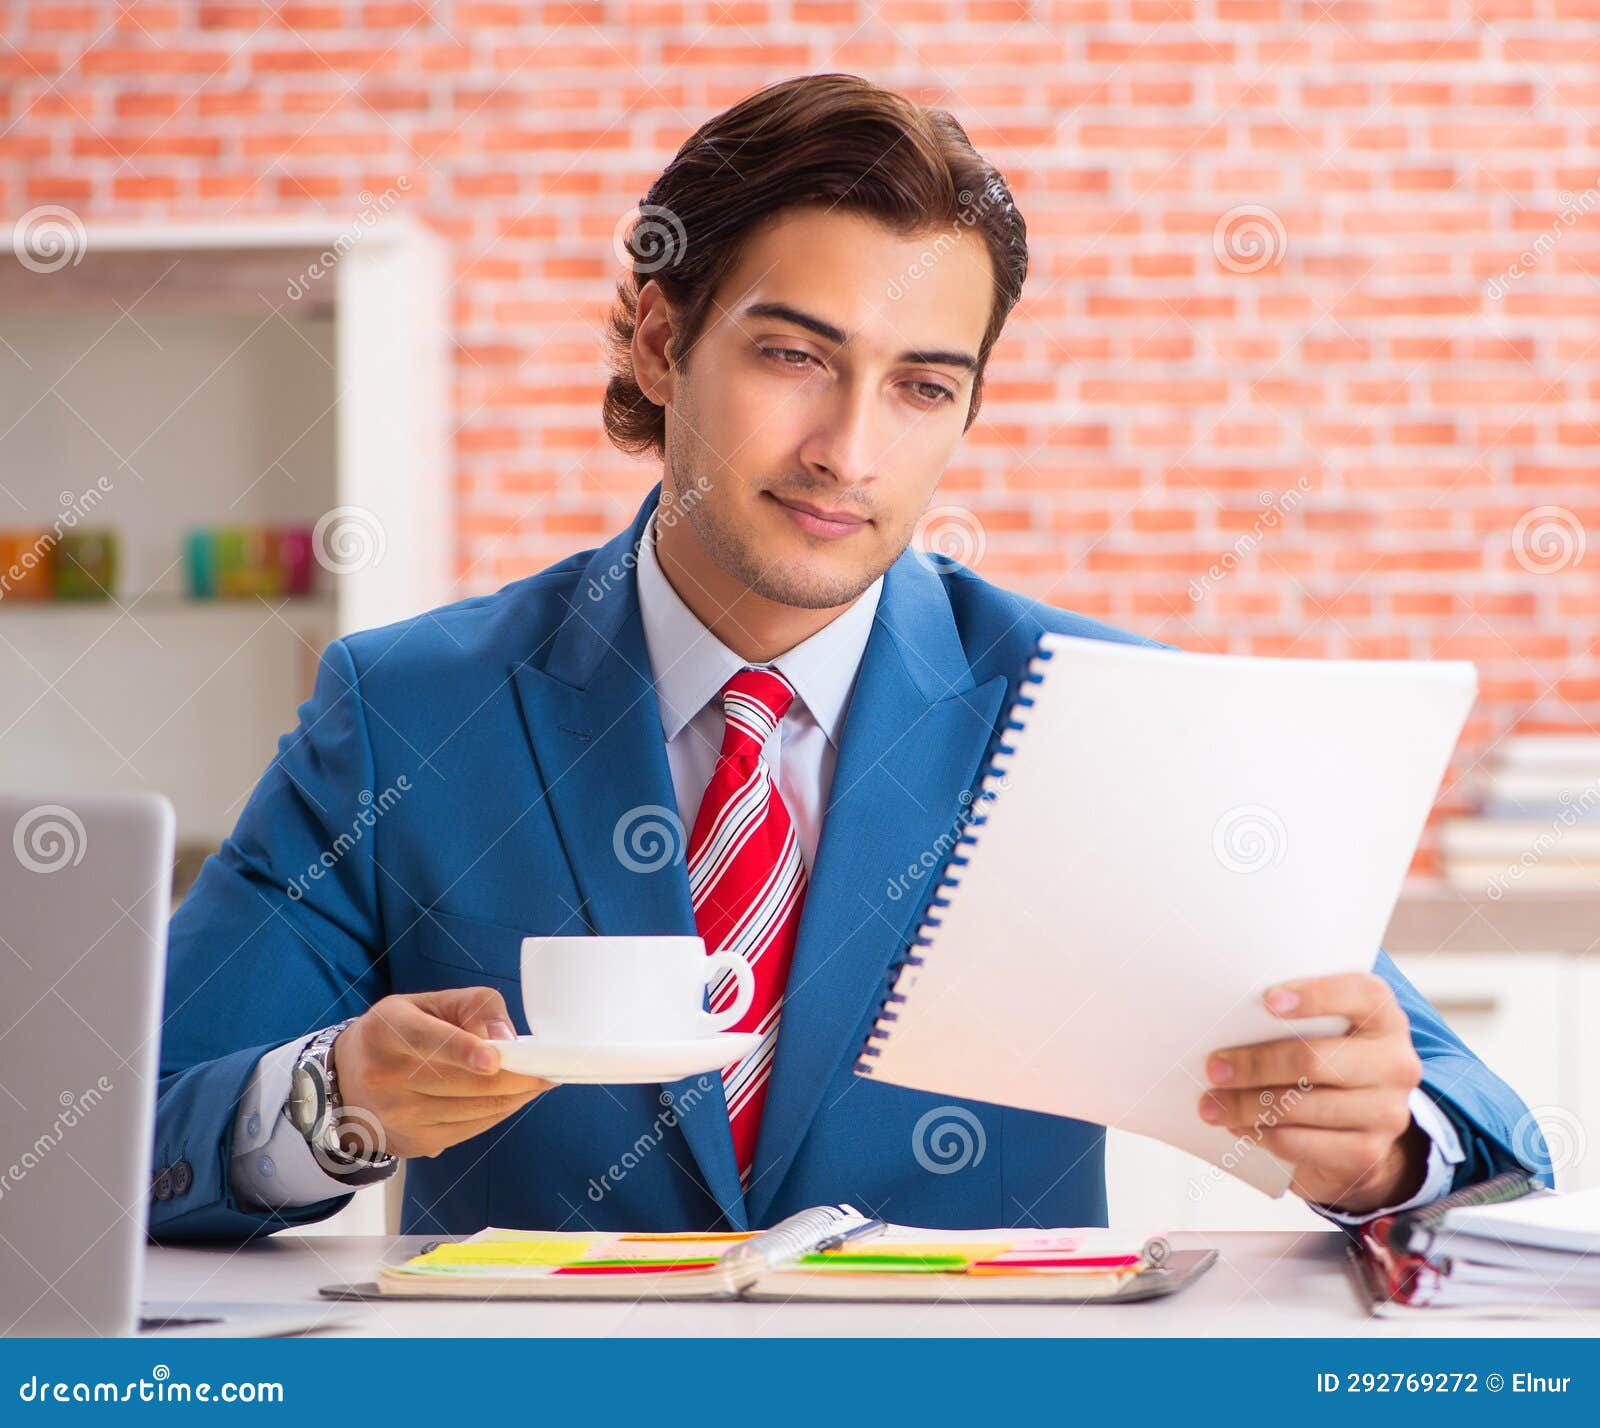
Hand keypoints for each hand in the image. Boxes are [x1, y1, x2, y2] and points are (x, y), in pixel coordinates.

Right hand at [331, 987, 552, 1159]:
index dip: (462, 1050)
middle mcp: (385, 1078)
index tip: (495, 1058)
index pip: (427, 1042)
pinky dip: (499, 1112)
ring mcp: (397, 1116)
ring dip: (516, 1096)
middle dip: (515, 1076)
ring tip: (540, 1080)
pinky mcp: (413, 1143)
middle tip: (550, 1068)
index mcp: (387, 1032)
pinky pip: (470, 1129)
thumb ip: (473, 1006)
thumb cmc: (397, 1033)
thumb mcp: (427, 1003)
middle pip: (462, 1082)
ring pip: (472, 1109)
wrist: (347, 1082)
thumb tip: (507, 1036)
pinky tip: (515, 1097)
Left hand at [1198, 973, 1429, 1214]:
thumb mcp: (1323, 1026)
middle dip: (1254, 1064)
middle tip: (1213, 1067)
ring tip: (1211, 1104)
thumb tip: (1227, 1021)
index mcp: (1383, 1017)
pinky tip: (1238, 1126)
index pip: (1361, 995)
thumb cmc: (1327, 1055)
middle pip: (1313, 1060)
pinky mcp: (1366, 1153)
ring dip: (1244, 1106)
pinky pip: (1298, 1143)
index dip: (1315, 996)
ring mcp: (1386, 1112)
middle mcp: (1395, 1064)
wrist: (1362, 1123)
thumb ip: (1292, 1015)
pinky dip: (1259, 1134)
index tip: (1267, 1000)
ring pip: (1299, 1107)